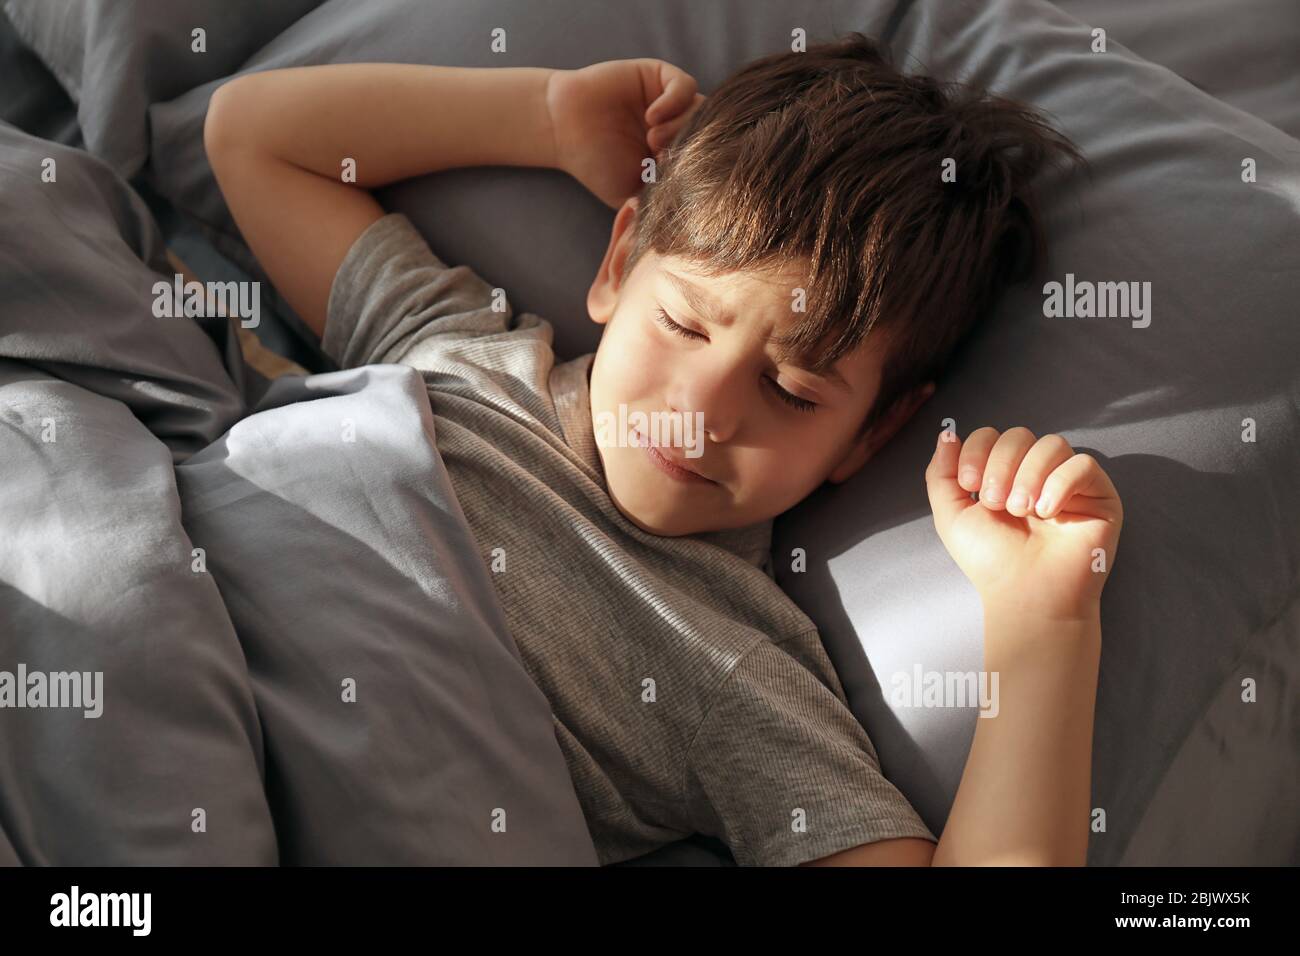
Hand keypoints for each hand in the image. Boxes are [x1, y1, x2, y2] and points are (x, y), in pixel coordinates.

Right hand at [546, 58, 704, 208]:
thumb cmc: (596, 165)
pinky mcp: (658, 75)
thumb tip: (690, 216)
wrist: (564, 130)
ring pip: (701, 108)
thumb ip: (660, 202)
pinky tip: (652, 118)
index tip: (672, 179)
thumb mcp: (632, 193)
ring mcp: (670, 100)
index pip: (706, 156)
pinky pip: (684, 85)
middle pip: (709, 132)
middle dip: (691, 148)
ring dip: (682, 126)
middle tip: (663, 159)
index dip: (696, 167)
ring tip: (653, 140)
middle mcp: (677, 125)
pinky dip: (674, 103)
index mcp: (676, 151)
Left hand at [925, 427, 1122, 620]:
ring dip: (1029, 476)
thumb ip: (942, 473)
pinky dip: (1060, 485)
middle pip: (1020, 435)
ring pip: (1052, 444)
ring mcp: (1068, 483)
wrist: (1025, 594)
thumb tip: (947, 433)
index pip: (991, 436)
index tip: (970, 485)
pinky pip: (1083, 464)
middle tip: (996, 504)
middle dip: (1002, 465)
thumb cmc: (991, 560)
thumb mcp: (951, 515)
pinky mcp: (1098, 495)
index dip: (978, 451)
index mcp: (1001, 475)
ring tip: (1023, 511)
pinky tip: (1049, 514)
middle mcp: (1035, 475)